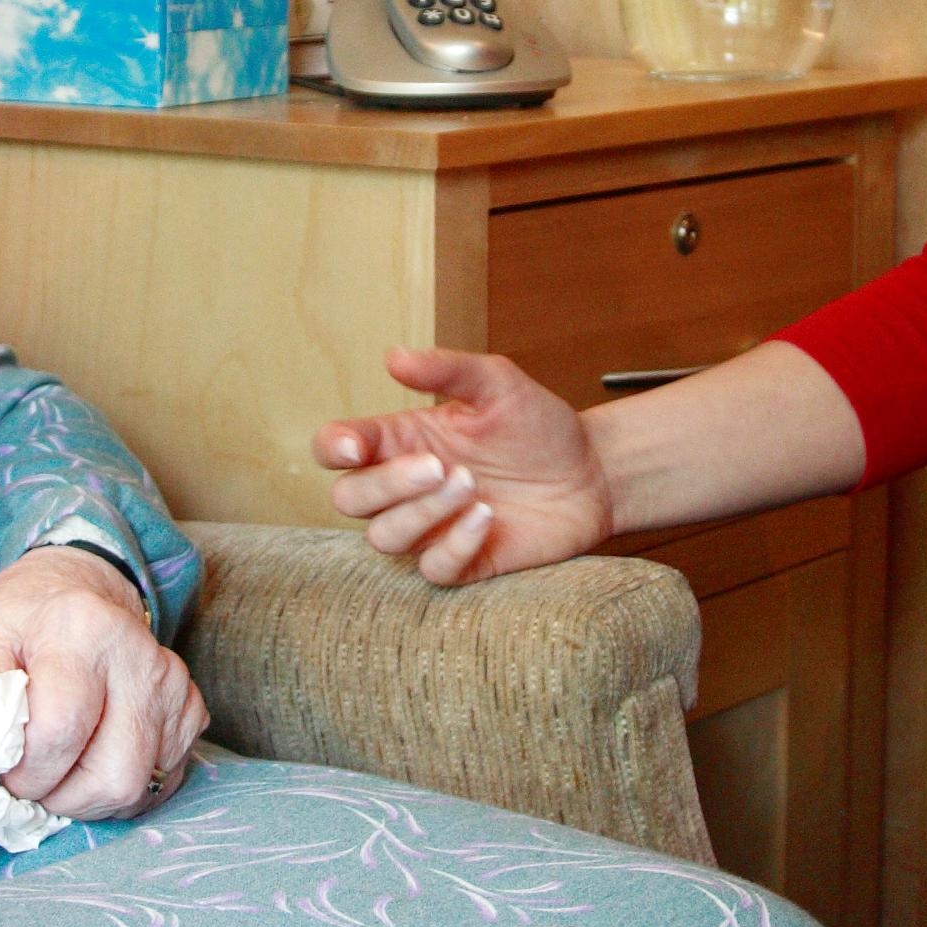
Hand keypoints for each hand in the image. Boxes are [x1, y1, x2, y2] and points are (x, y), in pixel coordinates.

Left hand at [0, 546, 207, 819]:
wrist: (81, 592)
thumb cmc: (25, 621)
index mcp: (84, 630)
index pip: (59, 732)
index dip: (25, 773)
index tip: (5, 770)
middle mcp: (141, 658)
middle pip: (113, 777)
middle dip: (63, 799)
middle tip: (33, 782)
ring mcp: (174, 688)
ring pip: (138, 790)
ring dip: (89, 800)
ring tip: (61, 771)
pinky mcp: (191, 712)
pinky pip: (159, 784)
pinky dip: (119, 790)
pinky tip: (93, 761)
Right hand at [314, 348, 616, 584]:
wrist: (593, 471)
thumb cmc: (538, 425)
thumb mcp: (497, 383)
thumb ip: (446, 370)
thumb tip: (394, 358)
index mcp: (402, 439)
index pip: (337, 448)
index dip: (333, 449)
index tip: (358, 446)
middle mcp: (406, 487)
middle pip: (349, 499)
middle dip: (386, 484)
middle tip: (438, 465)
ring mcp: (431, 527)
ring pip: (384, 538)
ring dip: (422, 513)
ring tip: (472, 486)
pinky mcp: (462, 560)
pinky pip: (432, 568)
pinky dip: (455, 544)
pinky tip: (488, 518)